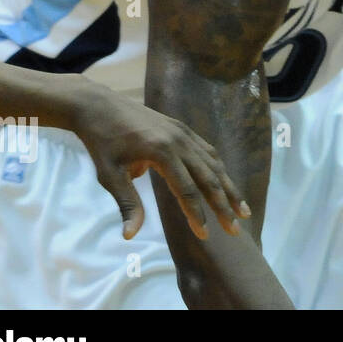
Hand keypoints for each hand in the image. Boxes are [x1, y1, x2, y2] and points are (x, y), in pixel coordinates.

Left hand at [69, 81, 249, 240]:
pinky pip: (208, 152)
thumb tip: (130, 235)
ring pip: (214, 165)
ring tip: (242, 210)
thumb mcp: (108, 175)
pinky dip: (220, 170)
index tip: (205, 236)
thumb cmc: (102, 142)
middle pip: (209, 179)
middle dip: (223, 206)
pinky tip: (226, 183)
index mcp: (162, 152)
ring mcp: (185, 133)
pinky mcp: (184, 129)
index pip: (187, 190)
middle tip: (235, 229)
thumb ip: (127, 203)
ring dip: (229, 189)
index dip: (197, 214)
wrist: (101, 105)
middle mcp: (180, 142)